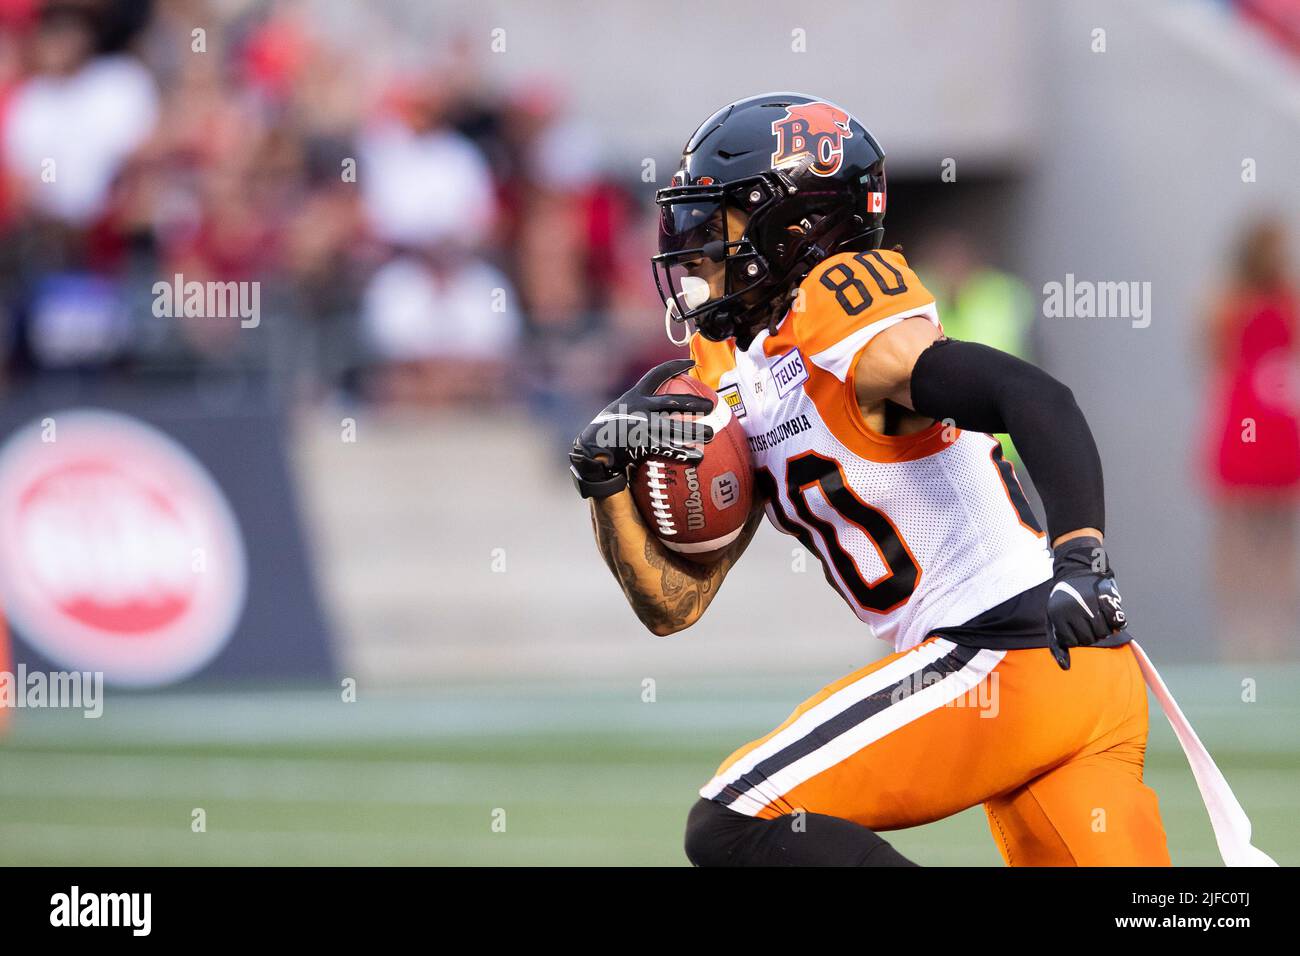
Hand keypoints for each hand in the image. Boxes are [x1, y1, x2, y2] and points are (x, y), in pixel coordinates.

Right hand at [569, 359, 714, 498]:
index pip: (656, 375)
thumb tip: (661, 410)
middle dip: (693, 403)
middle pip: (672, 402)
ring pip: (673, 427)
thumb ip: (639, 408)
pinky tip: (697, 457)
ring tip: (711, 434)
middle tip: (711, 406)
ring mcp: (640, 425)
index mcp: (635, 396)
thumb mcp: (620, 411)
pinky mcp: (641, 443)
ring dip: (694, 430)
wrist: (590, 448)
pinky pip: (667, 448)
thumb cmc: (607, 431)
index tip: (690, 363)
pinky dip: (683, 453)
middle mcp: (639, 407)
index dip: (674, 366)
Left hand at [1044, 536, 1126, 669]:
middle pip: (1090, 639)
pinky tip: (1110, 614)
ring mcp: (1091, 605)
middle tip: (1090, 623)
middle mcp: (1074, 611)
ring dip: (1105, 629)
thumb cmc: (1064, 598)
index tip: (1079, 629)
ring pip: (1104, 633)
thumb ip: (1057, 642)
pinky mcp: (1107, 598)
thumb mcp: (1052, 618)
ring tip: (1098, 617)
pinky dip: (1117, 622)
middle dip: (1092, 635)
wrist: (1078, 568)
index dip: (1079, 639)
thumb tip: (1065, 666)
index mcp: (1059, 616)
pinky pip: (1118, 623)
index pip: (1074, 642)